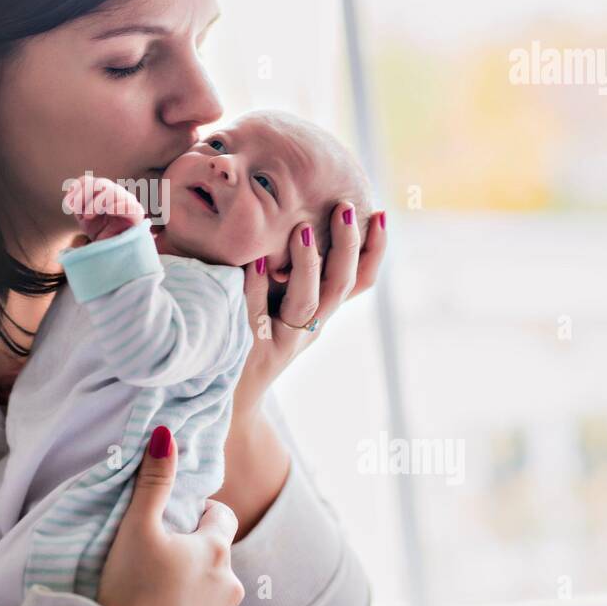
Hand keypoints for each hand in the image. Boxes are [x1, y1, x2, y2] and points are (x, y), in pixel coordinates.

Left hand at [63, 174, 145, 241]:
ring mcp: (127, 201)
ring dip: (97, 202)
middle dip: (85, 196)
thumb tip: (70, 189)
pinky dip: (118, 206)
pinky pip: (129, 205)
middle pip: (100, 183)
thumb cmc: (99, 232)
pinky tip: (109, 211)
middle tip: (78, 211)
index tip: (69, 205)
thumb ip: (78, 204)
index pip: (88, 181)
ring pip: (112, 191)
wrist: (113, 251)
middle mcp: (115, 193)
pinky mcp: (136, 213)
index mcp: (101, 192)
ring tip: (88, 216)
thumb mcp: (84, 218)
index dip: (77, 189)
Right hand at [97, 427, 245, 605]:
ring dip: (197, 585)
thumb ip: (153, 482)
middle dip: (195, 551)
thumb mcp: (136, 529)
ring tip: (161, 591)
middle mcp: (231, 581)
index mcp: (216, 548)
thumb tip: (165, 433)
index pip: (221, 515)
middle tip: (159, 558)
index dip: (198, 515)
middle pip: (217, 553)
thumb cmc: (131, 590)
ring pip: (215, 589)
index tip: (172, 524)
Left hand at [235, 204, 387, 418]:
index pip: (359, 281)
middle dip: (346, 245)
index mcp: (319, 313)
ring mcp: (281, 340)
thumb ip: (288, 272)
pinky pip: (256, 315)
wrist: (225, 397)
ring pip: (306, 303)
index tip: (381, 214)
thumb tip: (296, 216)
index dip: (374, 250)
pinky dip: (255, 286)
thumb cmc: (249, 337)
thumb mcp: (279, 304)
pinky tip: (254, 261)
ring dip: (307, 265)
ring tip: (303, 230)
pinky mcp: (250, 351)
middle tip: (345, 208)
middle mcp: (307, 327)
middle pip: (339, 287)